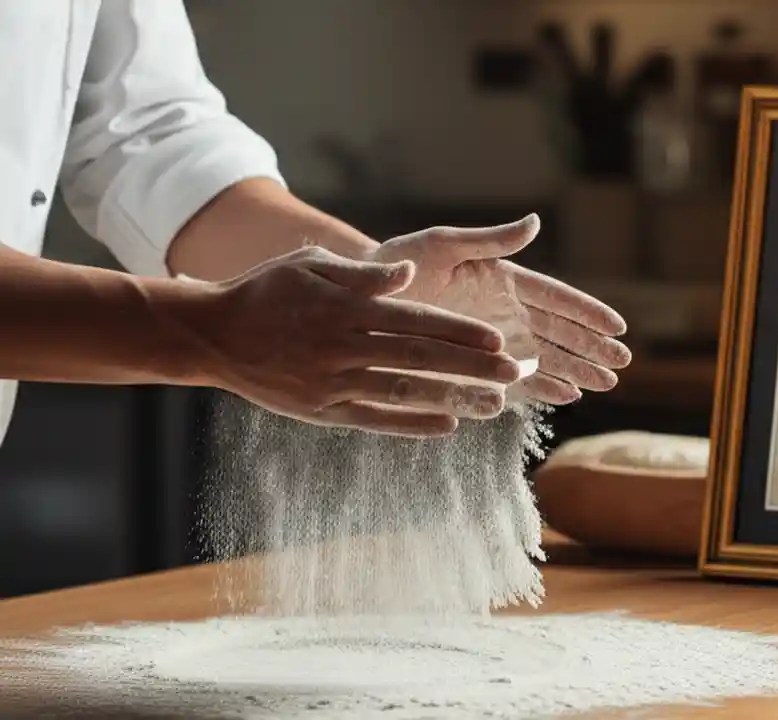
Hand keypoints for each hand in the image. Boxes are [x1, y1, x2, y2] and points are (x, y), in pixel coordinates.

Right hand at [184, 246, 521, 436]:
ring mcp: (332, 382)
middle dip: (471, 367)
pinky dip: (412, 424)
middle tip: (516, 374)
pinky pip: (375, 420)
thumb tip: (409, 274)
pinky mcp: (322, 410)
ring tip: (495, 405)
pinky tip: (448, 425)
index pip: (416, 321)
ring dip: (453, 399)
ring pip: (404, 392)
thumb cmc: (267, 291)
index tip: (499, 341)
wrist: (211, 335)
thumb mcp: (311, 266)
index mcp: (346, 308)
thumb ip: (364, 274)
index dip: (459, 332)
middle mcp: (343, 347)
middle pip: (420, 359)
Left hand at [373, 214, 630, 404]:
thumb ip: (491, 240)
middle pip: (560, 334)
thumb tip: (535, 223)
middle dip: (592, 349)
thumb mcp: (443, 244)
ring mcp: (493, 343)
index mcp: (504, 280)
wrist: (359, 299)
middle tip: (623, 364)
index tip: (617, 327)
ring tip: (605, 384)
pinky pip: (514, 383)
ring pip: (545, 360)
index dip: (587, 313)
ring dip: (576, 372)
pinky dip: (541, 390)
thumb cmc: (398, 263)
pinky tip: (566, 396)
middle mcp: (505, 314)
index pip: (556, 298)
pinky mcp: (474, 366)